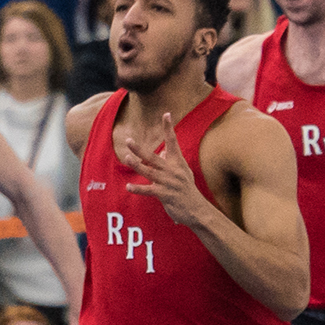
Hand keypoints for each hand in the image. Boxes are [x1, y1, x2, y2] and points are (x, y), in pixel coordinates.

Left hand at [123, 112, 213, 227]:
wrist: (197, 210)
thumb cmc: (188, 191)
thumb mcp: (184, 173)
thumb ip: (172, 161)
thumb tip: (163, 150)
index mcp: (178, 163)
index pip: (173, 142)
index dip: (169, 128)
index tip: (166, 114)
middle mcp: (173, 171)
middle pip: (154, 157)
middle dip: (140, 149)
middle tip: (128, 140)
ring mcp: (169, 183)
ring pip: (149, 172)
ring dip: (137, 165)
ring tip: (127, 158)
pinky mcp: (165, 195)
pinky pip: (149, 191)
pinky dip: (138, 189)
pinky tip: (128, 186)